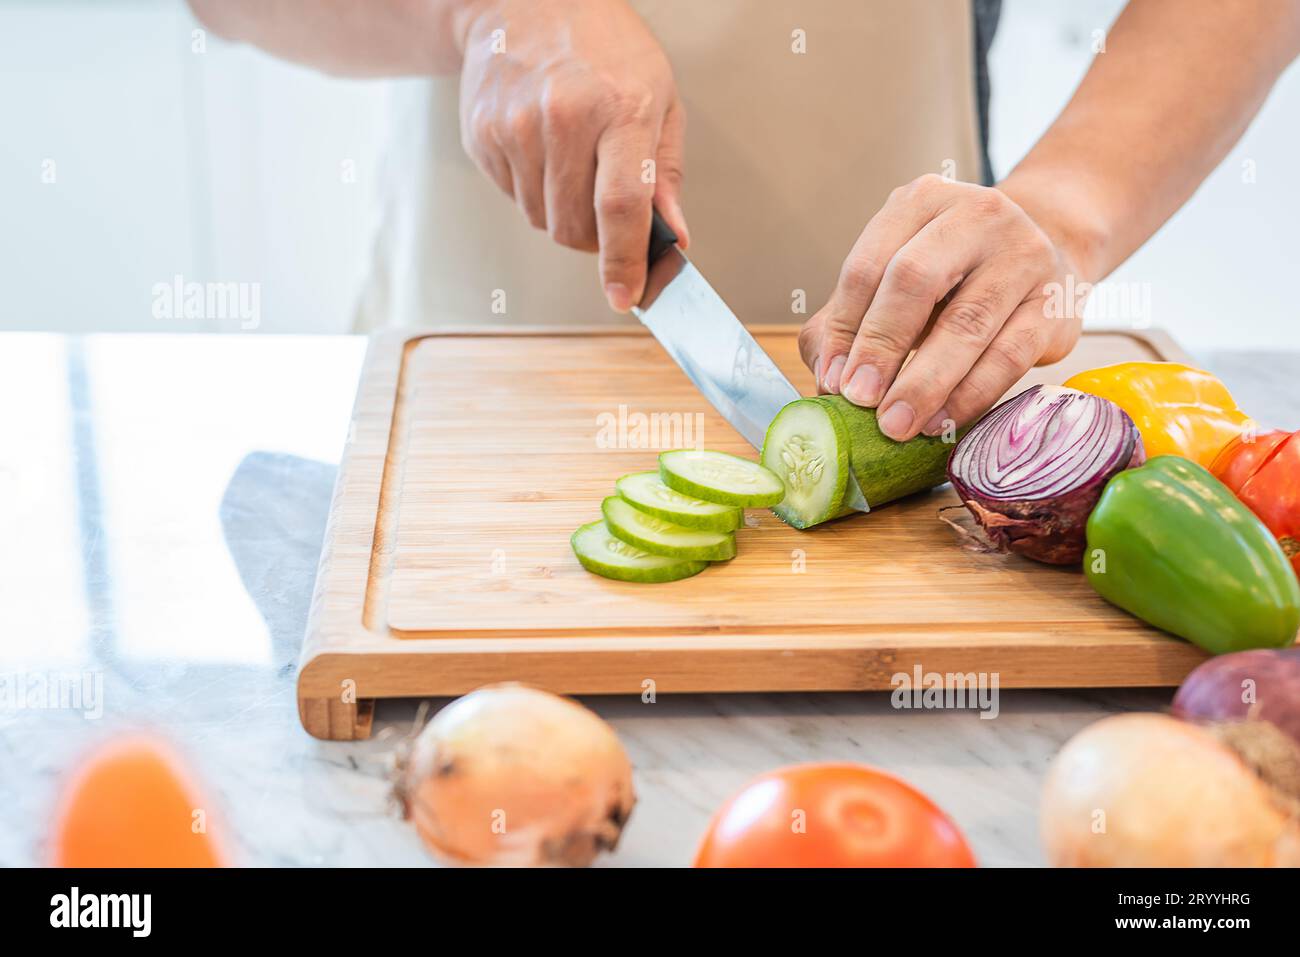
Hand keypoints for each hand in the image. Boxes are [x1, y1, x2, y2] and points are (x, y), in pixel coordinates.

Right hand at [456, 0, 687, 311]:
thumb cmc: (605, 47)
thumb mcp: (658, 96)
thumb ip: (664, 174)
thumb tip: (672, 236)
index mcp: (620, 107)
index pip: (620, 206)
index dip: (623, 261)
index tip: (626, 295)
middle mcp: (563, 117)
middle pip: (575, 226)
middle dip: (594, 238)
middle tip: (605, 208)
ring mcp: (515, 126)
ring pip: (541, 219)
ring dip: (561, 210)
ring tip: (571, 158)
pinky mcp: (482, 134)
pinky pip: (512, 196)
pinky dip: (532, 187)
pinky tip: (541, 145)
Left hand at [798, 174, 1084, 439]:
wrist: (1050, 253)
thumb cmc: (955, 276)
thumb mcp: (897, 279)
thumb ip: (849, 320)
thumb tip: (829, 379)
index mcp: (921, 202)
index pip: (869, 266)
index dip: (844, 328)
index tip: (832, 380)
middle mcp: (976, 215)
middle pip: (915, 281)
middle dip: (881, 347)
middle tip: (860, 399)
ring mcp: (1023, 254)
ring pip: (966, 323)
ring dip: (924, 382)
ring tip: (896, 424)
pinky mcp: (1055, 301)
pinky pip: (1009, 355)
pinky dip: (970, 394)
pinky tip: (941, 421)